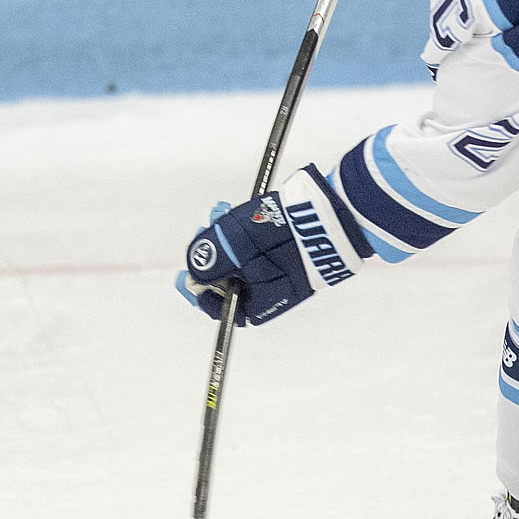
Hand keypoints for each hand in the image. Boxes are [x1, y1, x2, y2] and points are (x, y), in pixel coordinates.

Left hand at [175, 165, 366, 325]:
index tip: (185, 275)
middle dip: (212, 254)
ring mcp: (285, 271)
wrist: (333, 215)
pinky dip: (245, 233)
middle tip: (202, 228)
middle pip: (229, 278)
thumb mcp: (237, 244)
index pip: (220, 307)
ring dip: (226, 238)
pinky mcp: (294, 251)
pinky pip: (261, 247)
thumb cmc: (284, 234)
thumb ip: (210, 258)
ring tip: (219, 211)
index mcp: (261, 304)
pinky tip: (239, 212)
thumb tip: (192, 271)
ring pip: (243, 259)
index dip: (199, 290)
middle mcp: (273, 292)